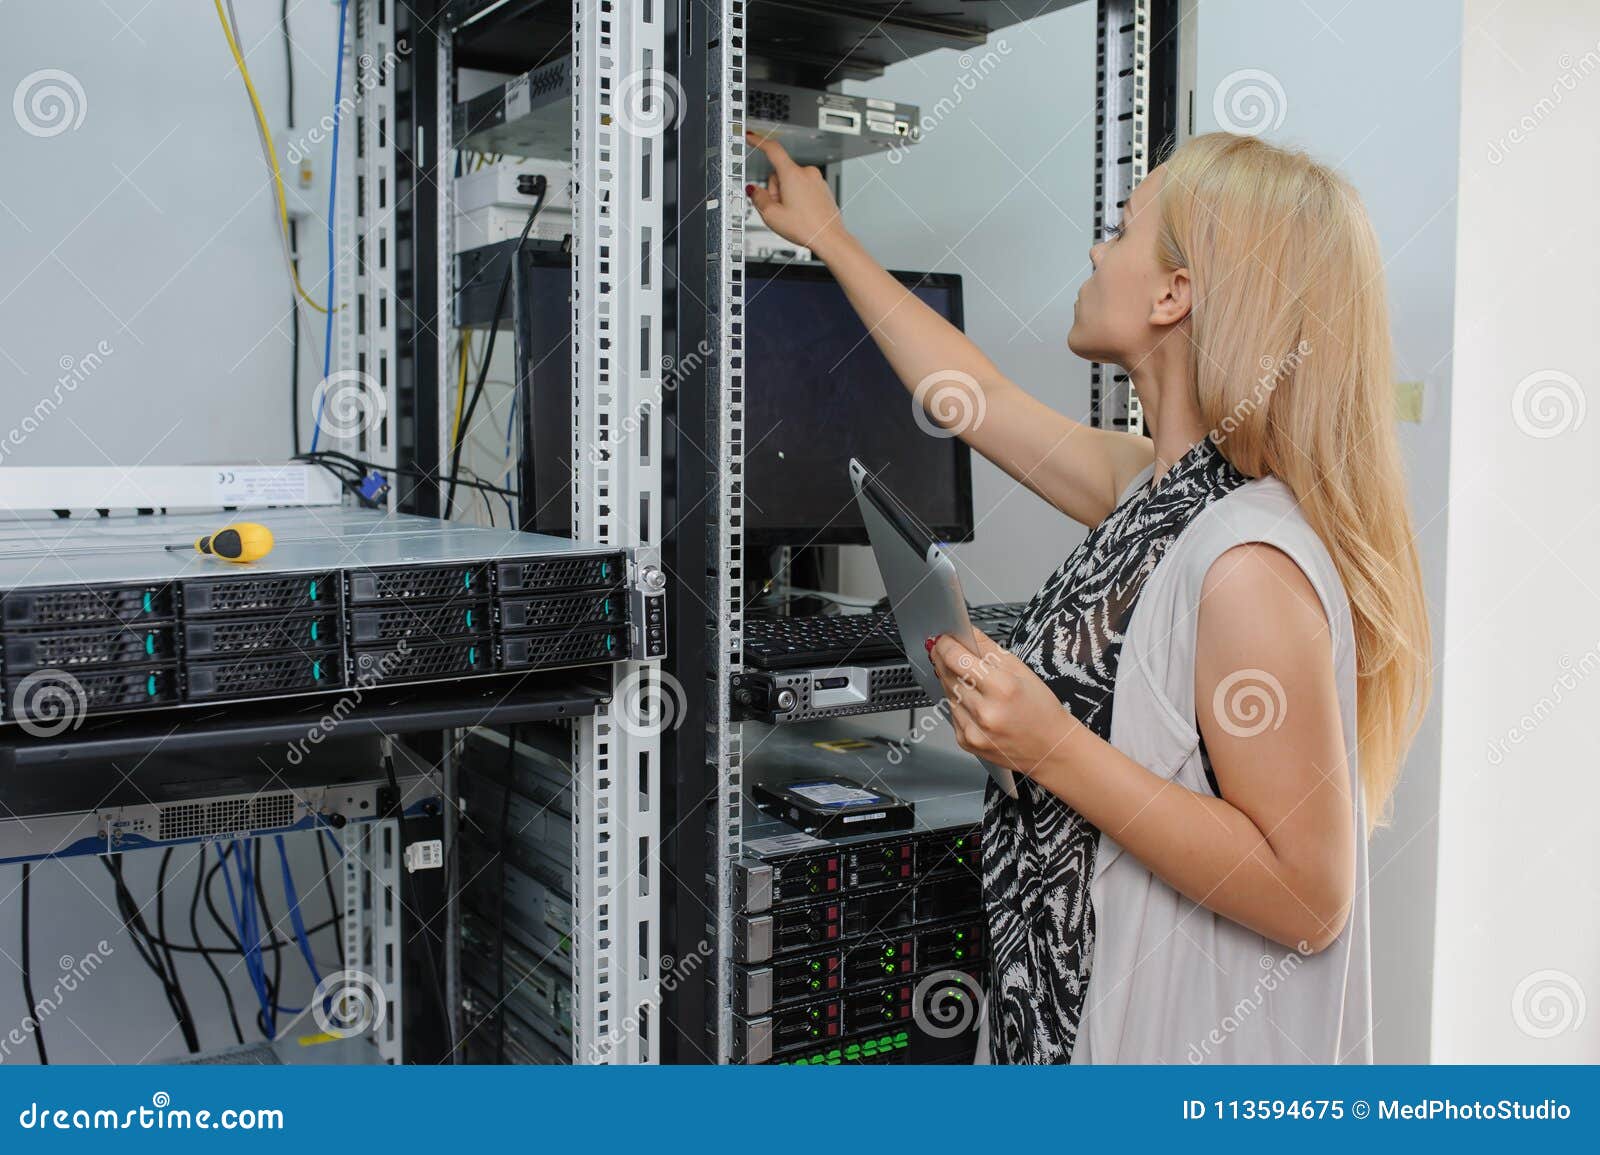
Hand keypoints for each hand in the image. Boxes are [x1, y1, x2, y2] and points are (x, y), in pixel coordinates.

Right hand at [744, 131, 852, 259]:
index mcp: (792, 174)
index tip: (751, 136)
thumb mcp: (771, 216)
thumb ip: (758, 198)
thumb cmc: (806, 228)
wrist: (830, 238)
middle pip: (779, 174)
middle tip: (780, 209)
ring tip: (793, 214)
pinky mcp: (822, 188)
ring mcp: (816, 180)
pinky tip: (802, 214)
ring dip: (787, 195)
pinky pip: (803, 188)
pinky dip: (798, 198)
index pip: (772, 149)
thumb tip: (754, 190)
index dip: (758, 141)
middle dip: (774, 190)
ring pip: (791, 182)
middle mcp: (806, 173)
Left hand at [929, 629, 1077, 777]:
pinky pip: (953, 713)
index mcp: (1002, 688)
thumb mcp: (1021, 670)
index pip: (958, 659)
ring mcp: (973, 730)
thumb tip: (966, 631)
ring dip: (952, 682)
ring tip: (973, 682)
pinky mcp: (966, 742)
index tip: (943, 639)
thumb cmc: (1041, 710)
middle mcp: (985, 712)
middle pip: (948, 675)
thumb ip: (988, 648)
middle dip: (944, 660)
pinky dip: (959, 704)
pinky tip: (977, 705)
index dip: (945, 645)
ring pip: (948, 694)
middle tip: (946, 651)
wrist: (1049, 749)